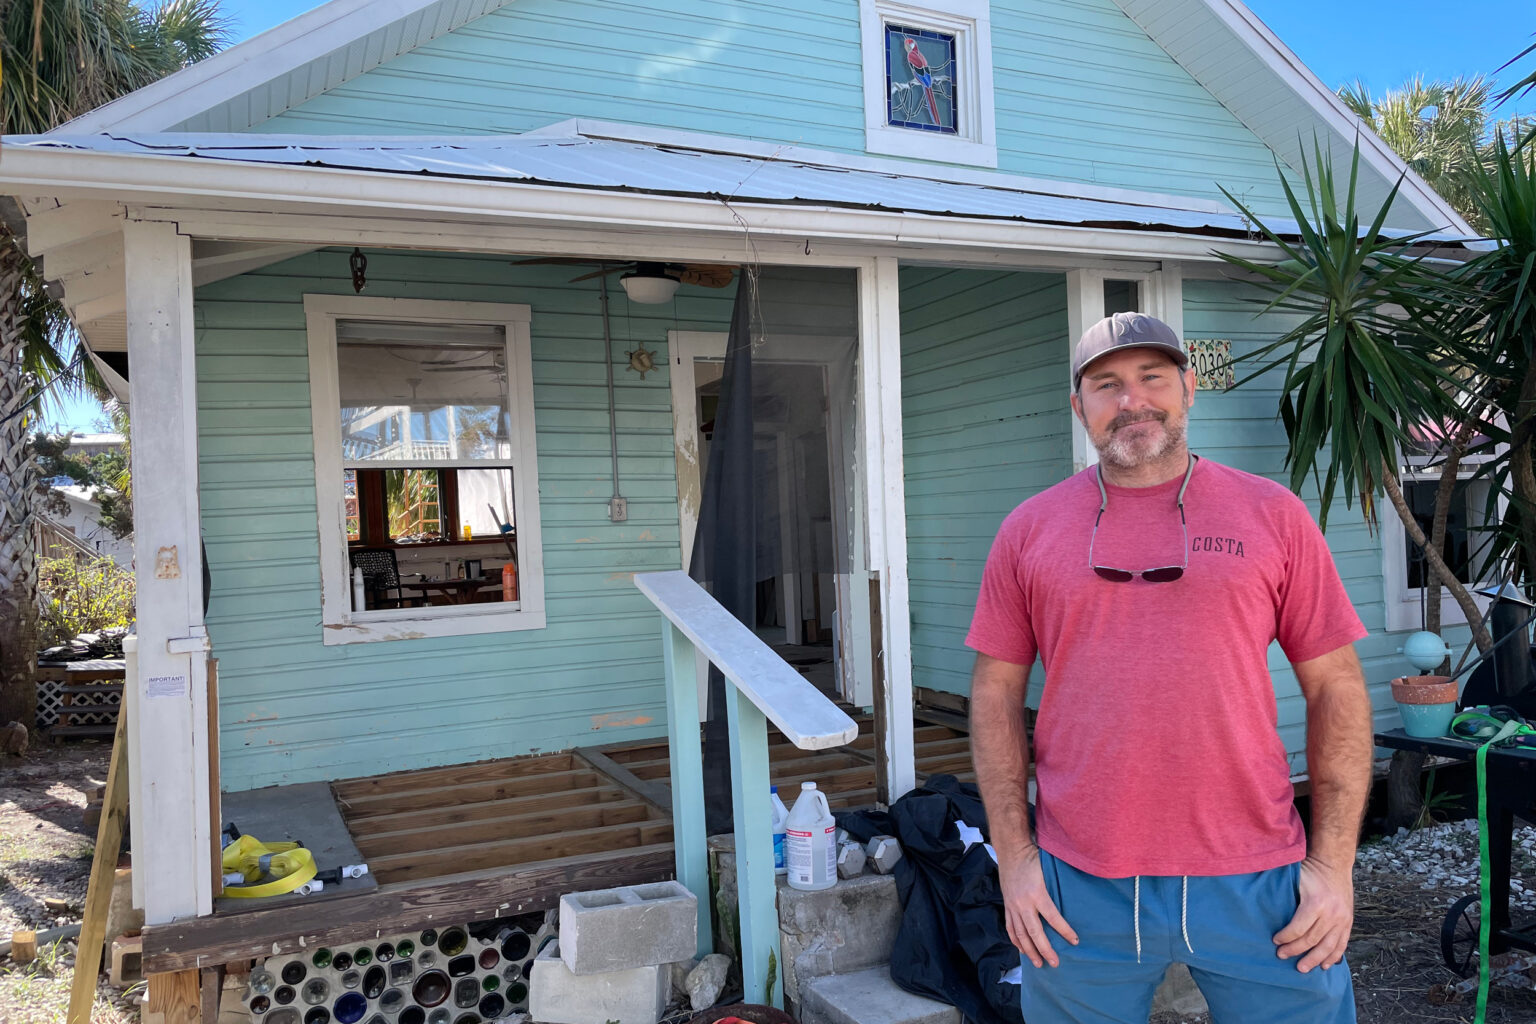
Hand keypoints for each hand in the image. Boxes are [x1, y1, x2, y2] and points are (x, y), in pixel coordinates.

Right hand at [997, 844, 1077, 967]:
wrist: (1011, 850)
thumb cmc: (1033, 857)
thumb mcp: (1048, 870)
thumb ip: (1057, 886)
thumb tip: (1074, 898)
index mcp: (1036, 893)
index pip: (1053, 917)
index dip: (1065, 931)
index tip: (1075, 941)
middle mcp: (1023, 902)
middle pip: (1034, 932)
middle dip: (1045, 949)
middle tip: (1055, 963)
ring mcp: (1013, 905)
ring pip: (1020, 933)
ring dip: (1029, 950)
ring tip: (1038, 963)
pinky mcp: (1007, 905)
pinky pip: (1010, 927)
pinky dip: (1016, 940)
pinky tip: (1022, 950)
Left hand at [1273, 856, 1352, 971]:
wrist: (1334, 863)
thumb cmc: (1309, 869)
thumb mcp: (1294, 878)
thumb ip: (1283, 894)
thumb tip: (1261, 907)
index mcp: (1315, 903)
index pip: (1298, 929)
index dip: (1285, 937)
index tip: (1275, 940)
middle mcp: (1331, 914)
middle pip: (1311, 940)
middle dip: (1295, 950)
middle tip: (1281, 955)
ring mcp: (1342, 919)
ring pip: (1327, 946)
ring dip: (1314, 959)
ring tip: (1302, 968)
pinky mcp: (1348, 922)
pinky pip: (1342, 944)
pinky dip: (1333, 956)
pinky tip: (1325, 965)